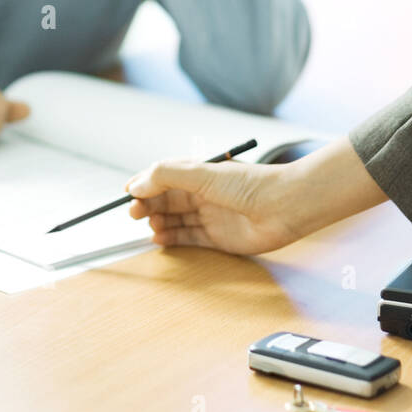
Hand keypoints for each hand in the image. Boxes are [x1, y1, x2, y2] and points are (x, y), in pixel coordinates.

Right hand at [125, 157, 302, 253]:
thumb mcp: (203, 173)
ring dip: (158, 222)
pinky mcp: (218, 238)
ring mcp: (211, 215)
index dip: (144, 184)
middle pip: (167, 199)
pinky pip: (188, 238)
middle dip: (148, 205)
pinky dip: (172, 238)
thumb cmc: (249, 185)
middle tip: (133, 213)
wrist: (285, 207)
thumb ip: (168, 176)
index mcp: (200, 172)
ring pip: (175, 219)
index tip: (127, 192)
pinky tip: (159, 238)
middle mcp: (204, 193)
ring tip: (149, 225)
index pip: (164, 177)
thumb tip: (136, 185)